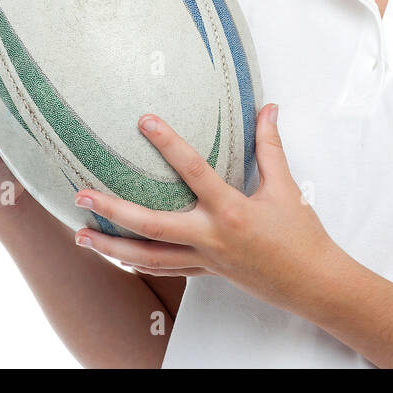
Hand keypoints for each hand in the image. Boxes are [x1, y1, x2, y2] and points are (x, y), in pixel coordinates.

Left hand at [72, 104, 343, 313]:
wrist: (312, 283)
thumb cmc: (301, 235)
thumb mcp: (286, 186)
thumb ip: (270, 146)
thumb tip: (268, 109)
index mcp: (231, 211)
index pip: (193, 170)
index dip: (168, 143)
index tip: (144, 120)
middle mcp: (211, 238)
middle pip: (151, 225)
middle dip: (113, 211)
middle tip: (81, 196)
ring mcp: (205, 260)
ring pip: (148, 257)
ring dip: (112, 247)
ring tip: (80, 235)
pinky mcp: (206, 273)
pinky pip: (164, 269)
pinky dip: (137, 263)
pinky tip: (117, 257)